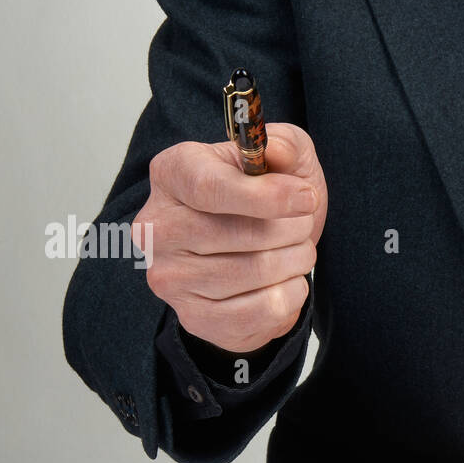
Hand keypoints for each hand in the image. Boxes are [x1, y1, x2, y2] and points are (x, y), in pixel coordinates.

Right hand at [136, 123, 328, 353]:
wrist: (256, 253)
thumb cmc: (264, 201)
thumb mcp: (281, 159)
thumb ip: (285, 145)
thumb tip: (276, 150)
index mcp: (171, 173)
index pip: (211, 188)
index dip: (268, 196)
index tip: (305, 198)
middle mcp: (157, 228)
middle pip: (240, 233)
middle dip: (292, 230)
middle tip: (303, 225)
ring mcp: (170, 277)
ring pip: (255, 272)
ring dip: (295, 261)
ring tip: (297, 252)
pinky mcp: (195, 318)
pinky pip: (261, 311)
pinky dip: (291, 296)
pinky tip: (287, 282)